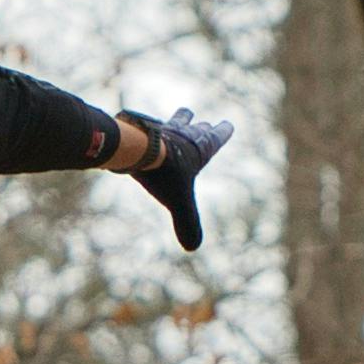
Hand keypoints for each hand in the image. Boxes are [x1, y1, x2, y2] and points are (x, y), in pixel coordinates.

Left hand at [123, 106, 231, 251]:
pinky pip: (148, 125)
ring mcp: (164, 128)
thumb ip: (187, 222)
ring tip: (183, 115)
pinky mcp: (143, 127)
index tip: (227, 126)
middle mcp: (185, 133)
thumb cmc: (164, 172)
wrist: (136, 150)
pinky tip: (145, 128)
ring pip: (177, 120)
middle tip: (203, 125)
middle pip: (198, 128)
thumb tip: (193, 247)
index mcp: (201, 147)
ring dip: (181, 119)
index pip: (219, 135)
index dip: (223, 132)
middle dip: (202, 128)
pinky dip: (150, 127)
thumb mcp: (179, 201)